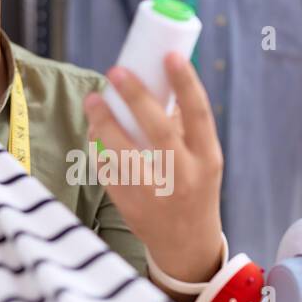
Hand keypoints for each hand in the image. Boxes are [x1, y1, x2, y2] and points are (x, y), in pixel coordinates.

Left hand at [83, 54, 224, 296]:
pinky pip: (110, 171)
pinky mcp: (131, 206)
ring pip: (125, 152)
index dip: (185, 83)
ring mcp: (156, 193)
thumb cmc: (194, 189)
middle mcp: (184, 175)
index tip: (170, 56)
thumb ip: (184, 129)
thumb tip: (159, 82)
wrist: (187, 246)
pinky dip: (99, 149)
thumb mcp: (203, 161)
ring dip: (106, 122)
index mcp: (207, 157)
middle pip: (158, 129)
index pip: (199, 114)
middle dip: (136, 97)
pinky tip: (93, 132)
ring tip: (94, 100)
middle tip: (116, 71)